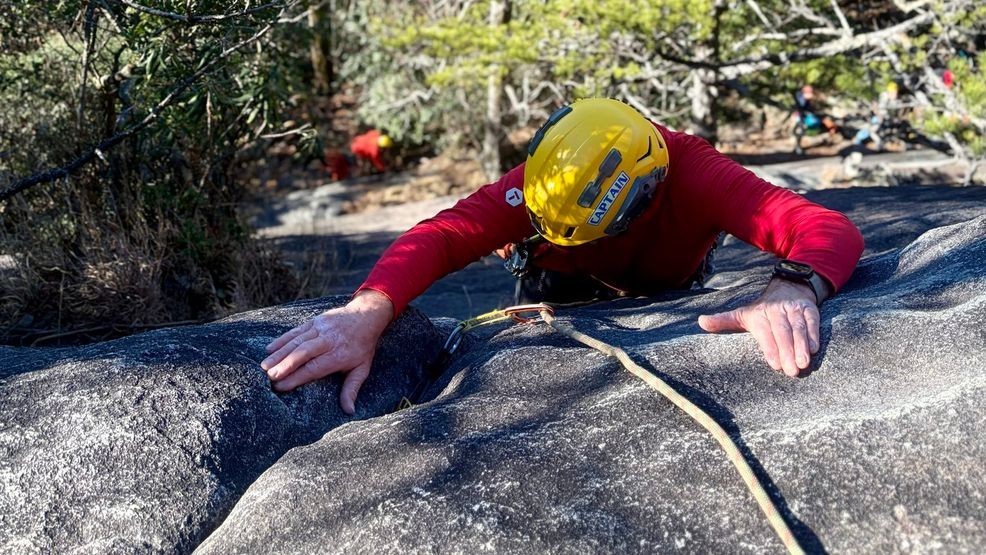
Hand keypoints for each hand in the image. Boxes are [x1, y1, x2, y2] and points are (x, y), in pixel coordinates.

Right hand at [261, 290, 393, 413]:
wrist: (366, 316)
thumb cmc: (362, 347)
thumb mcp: (362, 368)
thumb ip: (352, 388)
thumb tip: (349, 410)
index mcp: (339, 355)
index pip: (314, 368)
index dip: (296, 377)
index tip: (281, 387)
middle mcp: (328, 341)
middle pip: (303, 353)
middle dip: (284, 365)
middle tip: (269, 377)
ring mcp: (320, 329)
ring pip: (296, 342)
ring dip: (279, 354)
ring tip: (264, 366)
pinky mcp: (313, 321)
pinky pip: (295, 331)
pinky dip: (281, 340)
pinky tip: (269, 349)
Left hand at [697, 279, 823, 376]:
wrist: (787, 288)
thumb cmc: (762, 310)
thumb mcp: (742, 314)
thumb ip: (723, 320)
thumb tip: (700, 321)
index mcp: (759, 314)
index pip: (765, 332)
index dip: (770, 348)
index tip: (774, 365)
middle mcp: (776, 310)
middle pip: (782, 332)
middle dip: (787, 351)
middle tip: (792, 371)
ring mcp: (794, 309)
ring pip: (798, 328)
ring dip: (802, 346)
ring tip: (804, 364)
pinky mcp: (809, 309)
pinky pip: (812, 322)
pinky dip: (814, 335)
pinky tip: (814, 349)